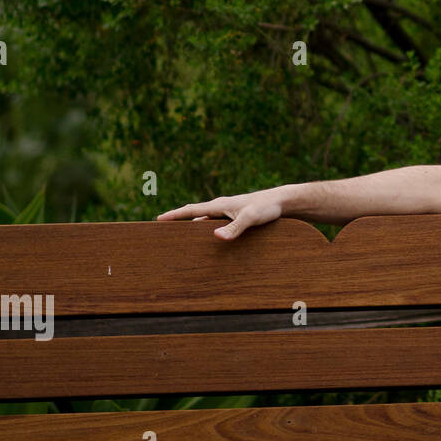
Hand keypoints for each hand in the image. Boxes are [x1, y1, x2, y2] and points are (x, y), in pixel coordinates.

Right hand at [155, 188, 283, 239]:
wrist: (282, 201)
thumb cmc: (266, 207)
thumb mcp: (250, 218)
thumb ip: (235, 228)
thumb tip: (216, 236)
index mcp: (219, 205)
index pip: (191, 210)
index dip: (174, 215)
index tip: (157, 219)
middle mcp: (221, 207)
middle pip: (194, 214)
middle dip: (179, 221)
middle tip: (163, 230)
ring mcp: (228, 211)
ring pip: (205, 219)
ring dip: (193, 226)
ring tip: (181, 238)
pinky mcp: (236, 216)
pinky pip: (216, 223)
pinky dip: (208, 229)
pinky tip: (208, 239)